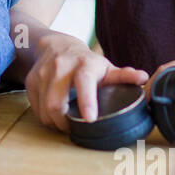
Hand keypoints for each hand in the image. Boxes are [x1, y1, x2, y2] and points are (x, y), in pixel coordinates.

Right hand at [24, 32, 147, 131]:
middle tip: (74, 128)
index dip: (87, 100)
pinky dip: (45, 117)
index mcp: (84, 64)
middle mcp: (61, 66)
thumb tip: (144, 78)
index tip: (90, 119)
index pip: (84, 81)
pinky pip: (36, 108)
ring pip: (44, 109)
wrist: (55, 46)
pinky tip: (53, 114)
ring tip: (64, 122)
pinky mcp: (31, 81)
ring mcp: (43, 73)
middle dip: (64, 122)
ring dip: (54, 122)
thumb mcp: (105, 68)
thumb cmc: (86, 63)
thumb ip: (123, 76)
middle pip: (56, 103)